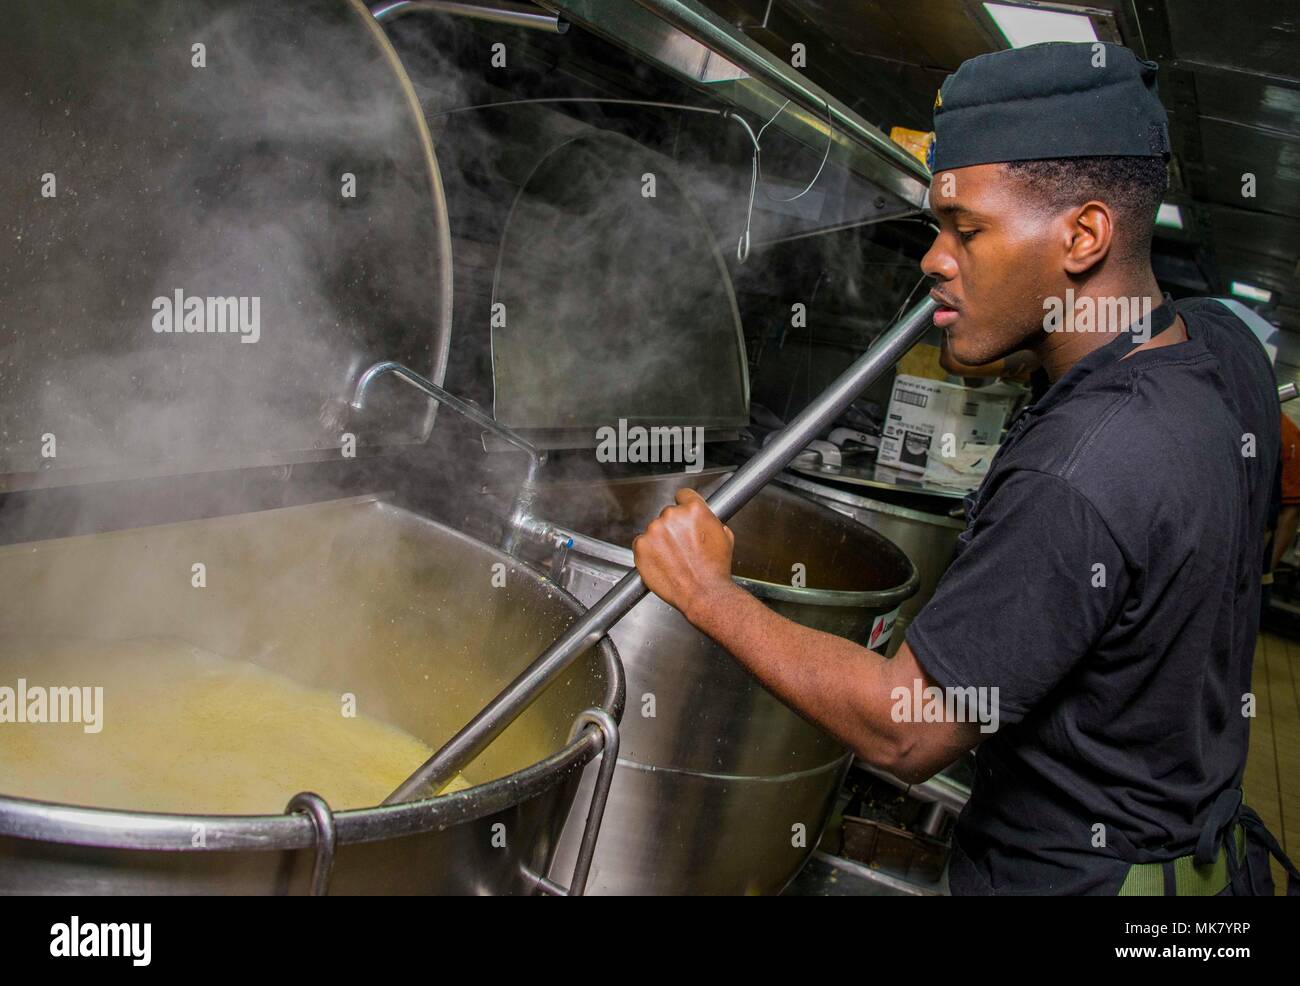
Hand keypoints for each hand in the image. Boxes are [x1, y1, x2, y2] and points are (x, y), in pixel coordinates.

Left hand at [632, 487, 735, 618]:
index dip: (684, 505)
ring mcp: (654, 530)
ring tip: (673, 558)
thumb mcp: (725, 538)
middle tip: (681, 546)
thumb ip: (712, 522)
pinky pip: (641, 543)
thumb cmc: (715, 570)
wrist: (703, 593)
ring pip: (654, 530)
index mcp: (694, 509)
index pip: (682, 495)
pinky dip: (648, 552)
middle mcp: (672, 515)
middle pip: (668, 514)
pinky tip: (662, 562)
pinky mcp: (641, 546)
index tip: (683, 516)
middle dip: (673, 527)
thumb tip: (707, 521)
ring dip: (660, 540)